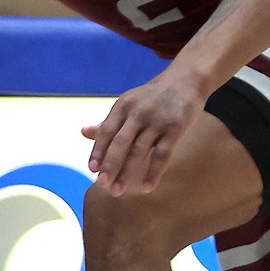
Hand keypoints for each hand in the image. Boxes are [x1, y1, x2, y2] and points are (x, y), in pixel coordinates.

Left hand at [80, 73, 207, 195]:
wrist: (186, 80)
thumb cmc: (152, 97)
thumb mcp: (128, 104)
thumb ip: (109, 122)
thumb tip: (83, 132)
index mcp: (123, 106)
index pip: (106, 131)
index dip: (98, 150)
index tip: (91, 169)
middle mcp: (138, 113)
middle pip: (120, 142)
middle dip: (110, 165)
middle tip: (102, 185)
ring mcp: (157, 121)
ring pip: (138, 151)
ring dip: (127, 172)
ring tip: (118, 191)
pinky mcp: (175, 128)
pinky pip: (162, 154)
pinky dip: (154, 172)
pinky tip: (147, 187)